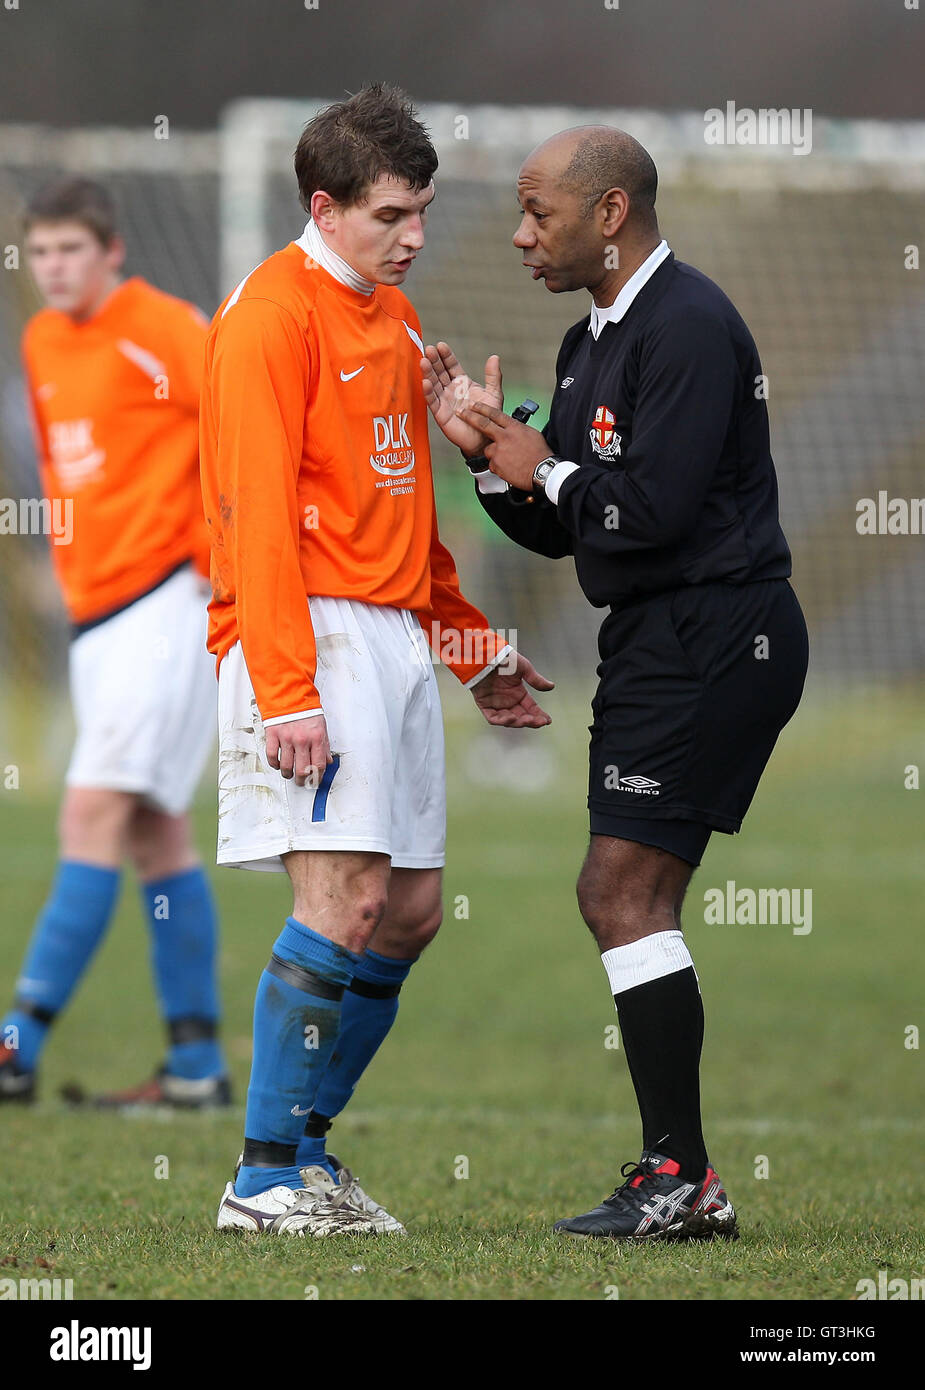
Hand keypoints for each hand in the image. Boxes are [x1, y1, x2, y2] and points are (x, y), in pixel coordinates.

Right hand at [265, 714, 331, 787]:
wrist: (290, 695)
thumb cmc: (306, 710)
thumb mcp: (322, 727)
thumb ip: (324, 746)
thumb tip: (327, 761)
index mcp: (316, 738)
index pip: (319, 765)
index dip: (317, 777)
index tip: (315, 780)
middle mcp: (302, 739)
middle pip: (302, 770)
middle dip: (302, 781)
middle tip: (301, 781)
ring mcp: (286, 738)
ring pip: (286, 766)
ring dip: (288, 774)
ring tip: (289, 774)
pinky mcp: (273, 735)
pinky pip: (272, 756)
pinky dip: (274, 764)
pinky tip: (278, 764)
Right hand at [420, 341, 502, 456]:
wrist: (484, 438)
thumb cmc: (488, 417)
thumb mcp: (494, 394)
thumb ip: (493, 376)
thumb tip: (494, 357)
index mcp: (462, 383)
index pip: (451, 366)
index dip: (446, 356)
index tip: (440, 345)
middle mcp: (451, 390)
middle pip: (440, 372)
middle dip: (434, 361)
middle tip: (428, 349)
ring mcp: (444, 401)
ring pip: (434, 384)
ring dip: (428, 373)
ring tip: (423, 361)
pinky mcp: (440, 414)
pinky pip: (432, 401)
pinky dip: (428, 392)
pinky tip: (425, 382)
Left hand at [456, 400, 553, 492]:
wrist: (543, 472)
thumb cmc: (540, 453)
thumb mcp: (531, 434)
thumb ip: (516, 429)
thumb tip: (509, 428)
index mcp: (514, 427)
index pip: (495, 414)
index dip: (482, 408)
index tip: (473, 405)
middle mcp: (504, 437)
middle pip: (483, 425)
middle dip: (469, 417)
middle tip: (460, 412)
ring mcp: (499, 452)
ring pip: (489, 450)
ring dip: (496, 454)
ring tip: (511, 460)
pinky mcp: (496, 465)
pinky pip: (493, 464)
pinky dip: (500, 467)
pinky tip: (511, 468)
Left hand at [470, 650, 553, 727]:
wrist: (486, 655)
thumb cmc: (505, 658)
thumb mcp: (524, 668)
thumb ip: (535, 679)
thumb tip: (552, 687)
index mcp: (518, 693)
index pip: (531, 708)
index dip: (539, 715)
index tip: (548, 721)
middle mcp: (508, 700)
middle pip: (521, 716)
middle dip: (531, 721)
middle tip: (539, 722)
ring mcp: (496, 704)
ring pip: (509, 720)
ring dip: (519, 722)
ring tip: (527, 720)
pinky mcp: (484, 705)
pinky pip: (493, 718)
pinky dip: (502, 720)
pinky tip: (512, 718)